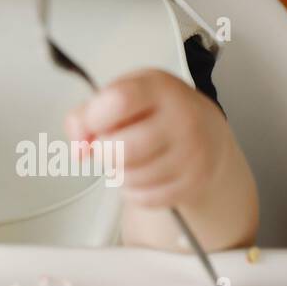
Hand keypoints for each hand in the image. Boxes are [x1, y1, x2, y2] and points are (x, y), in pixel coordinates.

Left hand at [63, 68, 228, 208]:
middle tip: (108, 144)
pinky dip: (132, 190)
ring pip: (130, 177)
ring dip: (116, 172)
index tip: (94, 122)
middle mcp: (182, 119)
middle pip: (122, 148)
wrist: (208, 133)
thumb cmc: (155, 111)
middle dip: (103, 151)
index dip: (95, 117)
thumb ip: (86, 114)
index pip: (119, 101)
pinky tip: (140, 173)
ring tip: (126, 157)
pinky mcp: (193, 183)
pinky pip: (145, 197)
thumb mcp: (123, 92)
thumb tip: (78, 150)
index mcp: (158, 88)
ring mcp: (192, 154)